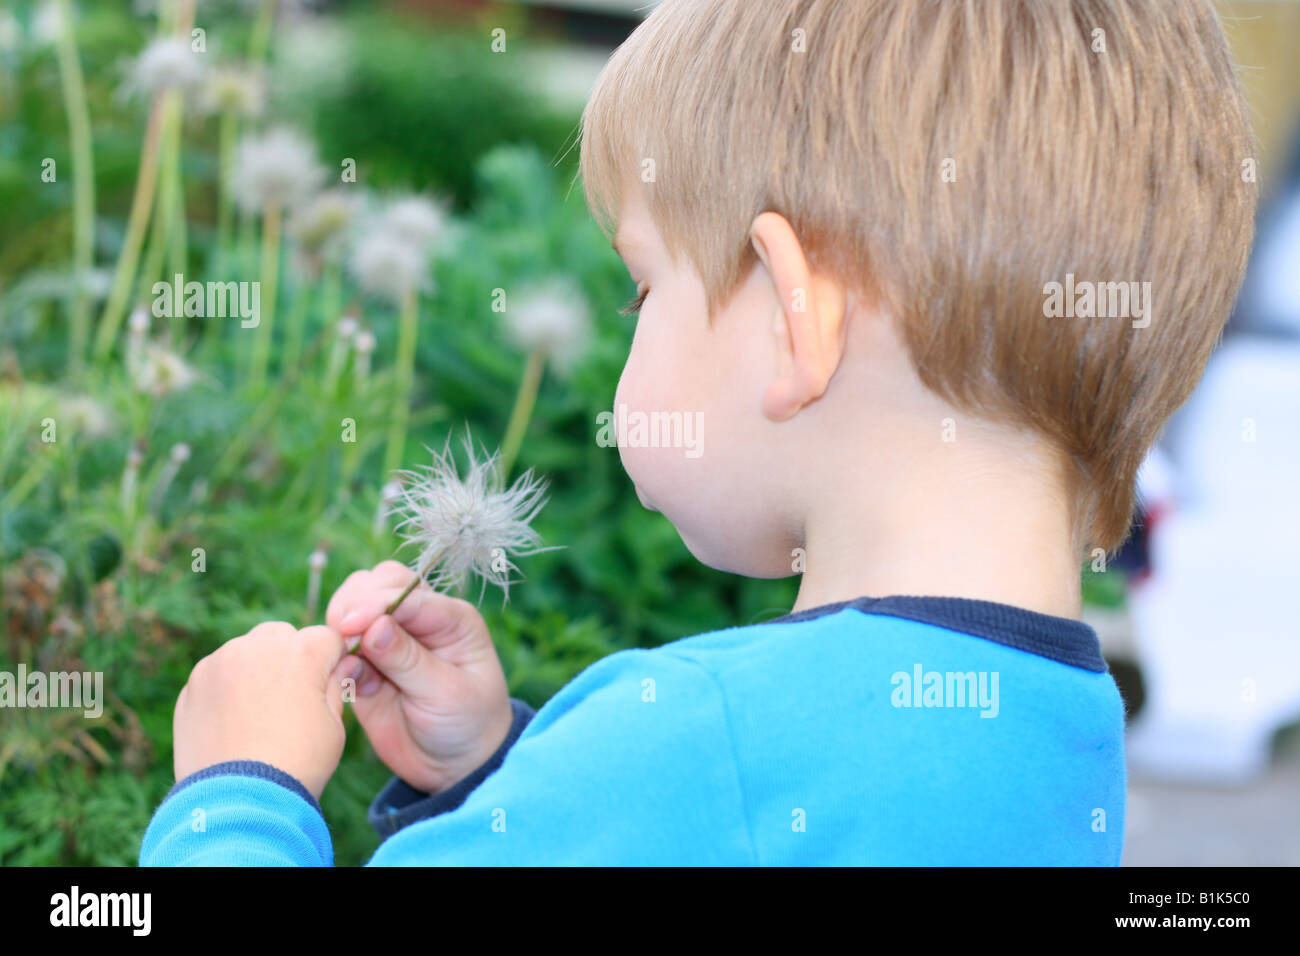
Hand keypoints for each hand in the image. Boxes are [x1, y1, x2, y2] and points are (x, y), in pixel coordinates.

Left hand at [173, 622, 348, 799]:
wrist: (238, 801)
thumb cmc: (297, 764)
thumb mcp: (334, 724)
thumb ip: (337, 684)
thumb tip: (343, 664)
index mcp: (302, 652)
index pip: (327, 638)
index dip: (331, 660)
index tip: (328, 684)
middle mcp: (258, 646)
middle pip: (282, 636)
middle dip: (290, 657)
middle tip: (292, 697)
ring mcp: (220, 662)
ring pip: (246, 651)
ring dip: (256, 669)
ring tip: (258, 714)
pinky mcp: (193, 683)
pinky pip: (218, 674)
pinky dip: (228, 688)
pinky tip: (234, 722)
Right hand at [326, 561, 513, 794]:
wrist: (455, 766)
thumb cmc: (468, 723)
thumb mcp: (447, 693)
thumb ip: (409, 660)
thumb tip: (372, 626)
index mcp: (450, 618)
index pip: (409, 594)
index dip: (377, 603)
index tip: (351, 624)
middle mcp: (419, 620)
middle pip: (377, 584)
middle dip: (355, 603)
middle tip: (343, 636)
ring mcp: (388, 640)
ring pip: (352, 607)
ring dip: (339, 626)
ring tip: (343, 657)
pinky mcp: (364, 665)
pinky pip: (338, 647)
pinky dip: (332, 655)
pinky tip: (341, 676)